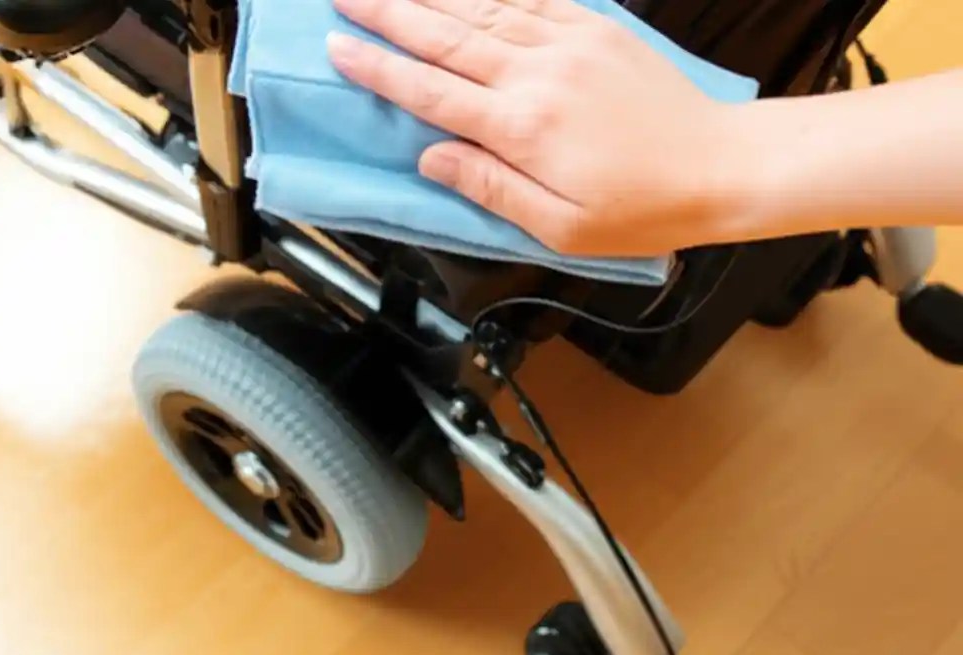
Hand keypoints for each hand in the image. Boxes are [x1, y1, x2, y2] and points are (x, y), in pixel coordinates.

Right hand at [326, 0, 746, 257]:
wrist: (722, 168)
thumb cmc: (642, 208)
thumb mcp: (559, 225)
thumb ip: (488, 188)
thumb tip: (430, 158)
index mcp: (523, 128)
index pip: (431, 91)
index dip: (379, 69)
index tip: (339, 50)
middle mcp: (539, 74)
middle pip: (445, 37)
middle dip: (388, 14)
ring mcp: (568, 44)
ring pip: (480, 10)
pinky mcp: (595, 30)